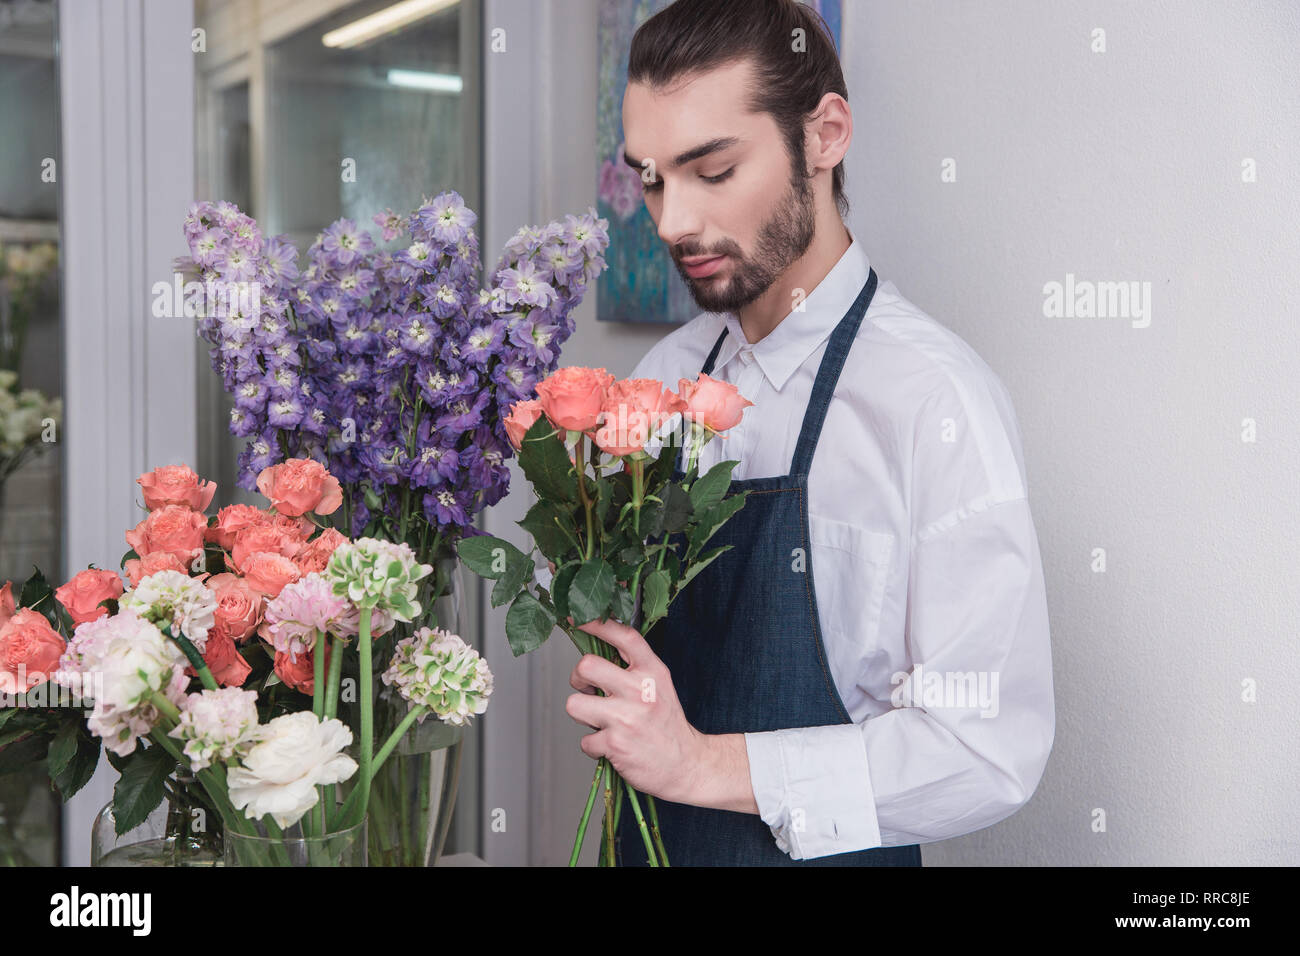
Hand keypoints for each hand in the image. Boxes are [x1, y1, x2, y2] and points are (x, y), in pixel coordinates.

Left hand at [565, 615, 706, 803]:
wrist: (686, 765)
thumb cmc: (666, 723)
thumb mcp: (658, 685)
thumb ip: (633, 667)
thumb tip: (597, 650)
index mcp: (652, 671)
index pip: (624, 636)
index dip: (597, 624)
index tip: (577, 619)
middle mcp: (640, 690)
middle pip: (586, 666)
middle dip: (579, 679)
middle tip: (589, 690)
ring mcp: (626, 718)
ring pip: (574, 704)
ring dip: (583, 715)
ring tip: (601, 720)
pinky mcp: (615, 744)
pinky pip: (585, 740)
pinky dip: (594, 745)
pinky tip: (613, 745)